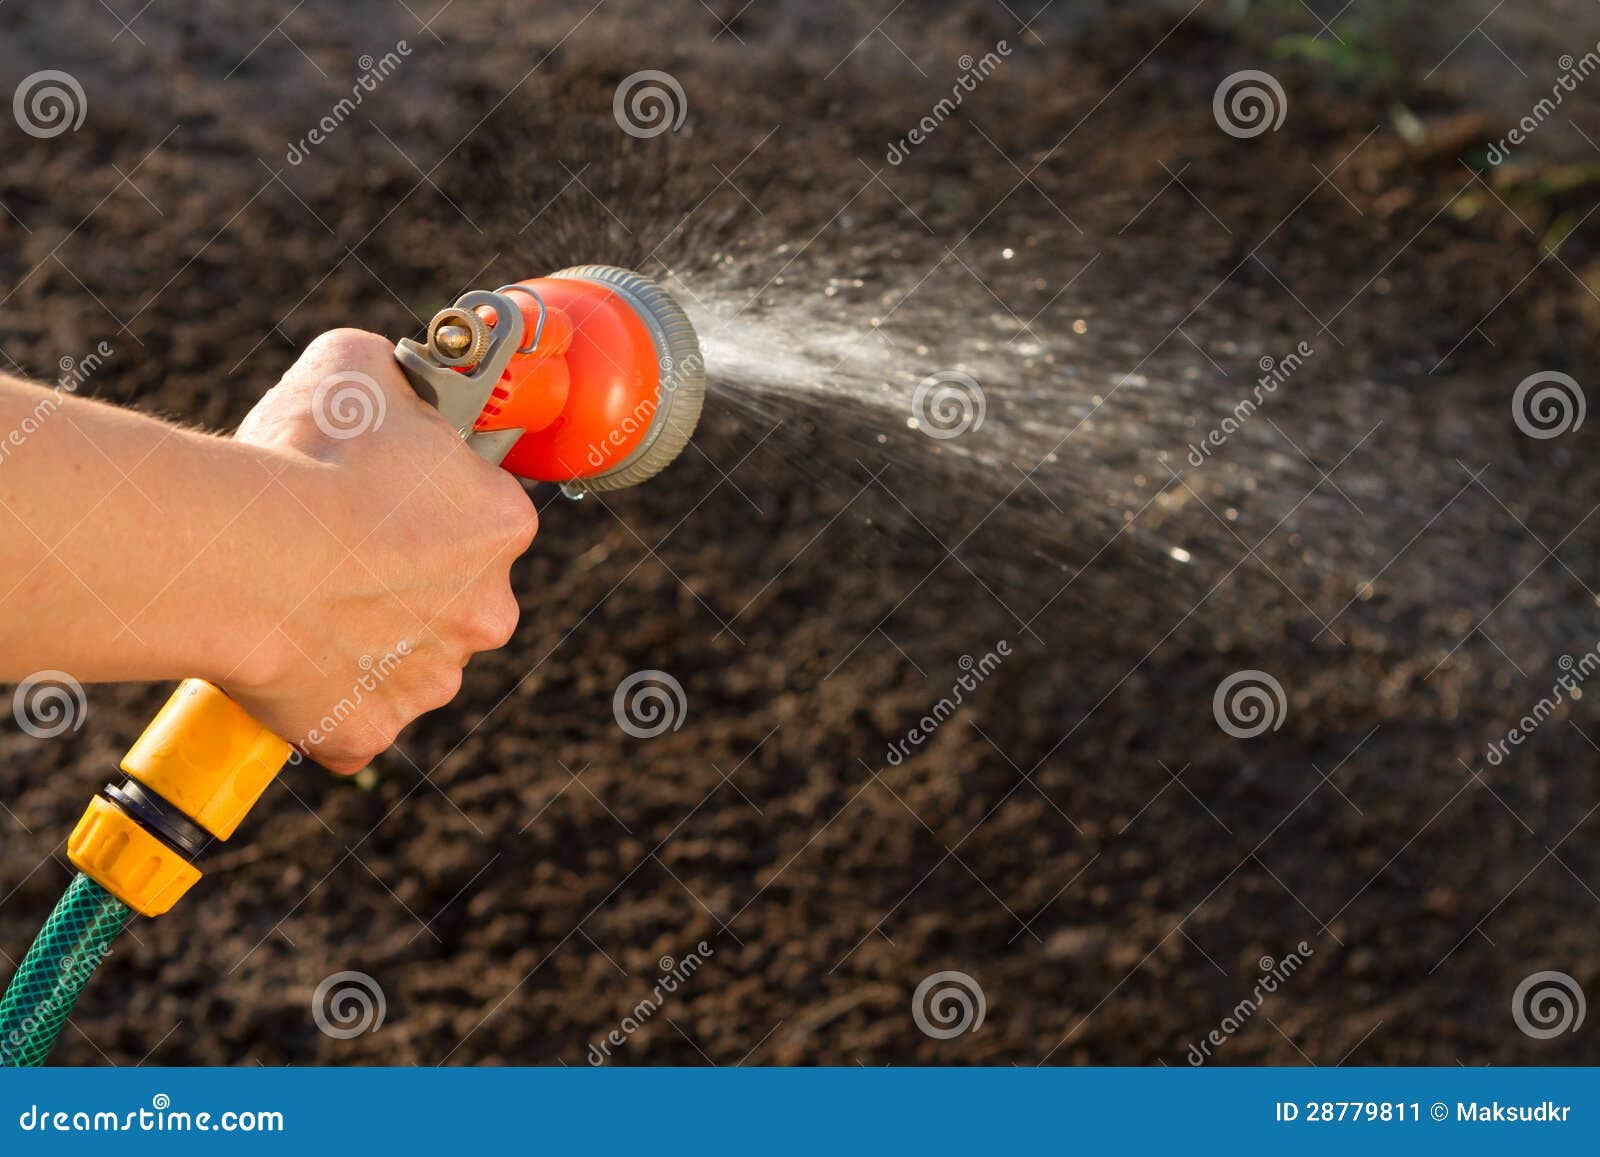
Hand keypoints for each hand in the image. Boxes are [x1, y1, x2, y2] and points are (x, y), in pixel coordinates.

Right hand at [223, 329, 536, 773]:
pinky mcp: (368, 729)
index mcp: (504, 526)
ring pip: (406, 656)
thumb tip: (395, 375)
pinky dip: (323, 694)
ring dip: (367, 632)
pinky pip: (351, 714)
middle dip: (407, 573)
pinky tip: (286, 655)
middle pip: (455, 592)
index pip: (485, 510)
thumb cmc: (308, 458)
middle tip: (339, 545)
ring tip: (302, 593)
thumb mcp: (359, 365)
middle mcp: (488, 612)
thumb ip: (398, 376)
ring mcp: (430, 679)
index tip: (387, 490)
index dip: (432, 496)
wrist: (237, 555)